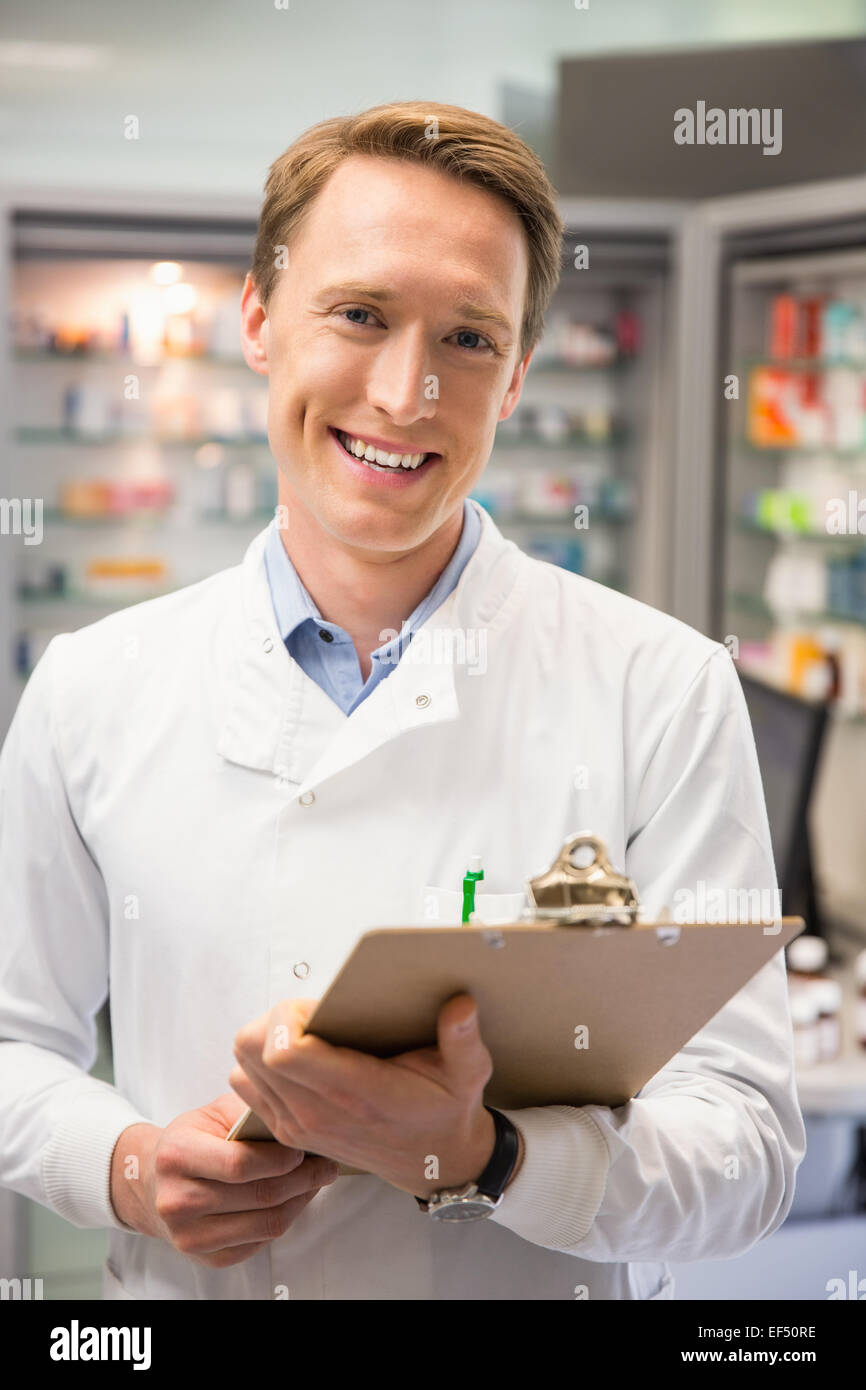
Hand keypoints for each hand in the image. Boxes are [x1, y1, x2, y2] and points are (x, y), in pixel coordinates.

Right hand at [108, 1093, 338, 1267]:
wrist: (155, 1182)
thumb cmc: (192, 1140)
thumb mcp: (213, 1112)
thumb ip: (250, 1112)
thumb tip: (297, 1120)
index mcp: (177, 1156)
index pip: (239, 1164)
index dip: (280, 1158)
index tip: (303, 1147)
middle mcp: (177, 1201)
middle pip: (259, 1196)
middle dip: (303, 1179)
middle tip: (325, 1164)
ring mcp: (189, 1236)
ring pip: (265, 1224)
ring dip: (300, 1201)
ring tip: (315, 1180)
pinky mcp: (205, 1258)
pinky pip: (259, 1243)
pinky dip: (285, 1220)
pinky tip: (294, 1199)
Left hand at [230, 993, 498, 1198]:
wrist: (435, 1163)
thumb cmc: (446, 1112)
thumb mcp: (468, 1073)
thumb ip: (463, 1039)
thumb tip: (461, 1005)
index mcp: (355, 1093)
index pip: (282, 1051)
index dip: (288, 1016)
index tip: (318, 1006)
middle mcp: (316, 1112)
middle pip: (249, 1050)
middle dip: (272, 1019)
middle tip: (309, 1014)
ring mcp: (297, 1125)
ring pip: (240, 1068)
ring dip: (261, 1042)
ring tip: (303, 1034)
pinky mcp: (288, 1132)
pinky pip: (246, 1088)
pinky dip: (259, 1067)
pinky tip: (297, 1060)